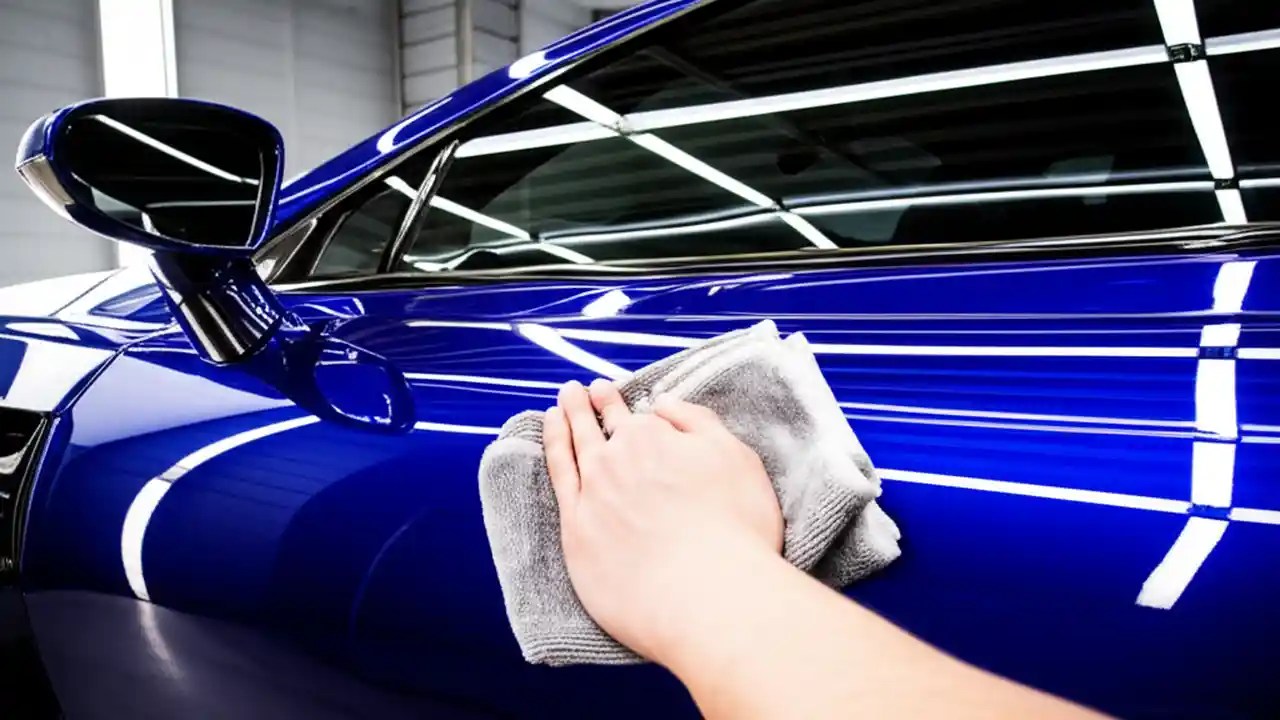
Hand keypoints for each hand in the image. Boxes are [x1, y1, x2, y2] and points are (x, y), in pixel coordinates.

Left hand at [543, 379, 782, 662]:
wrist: (710, 597)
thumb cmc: (735, 529)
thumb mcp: (734, 456)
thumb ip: (696, 422)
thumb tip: (662, 403)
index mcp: (651, 438)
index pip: (628, 415)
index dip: (614, 400)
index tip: (603, 388)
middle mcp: (614, 460)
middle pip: (594, 428)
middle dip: (583, 406)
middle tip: (575, 391)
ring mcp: (590, 496)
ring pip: (570, 450)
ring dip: (562, 425)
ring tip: (556, 410)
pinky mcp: (576, 535)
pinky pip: (558, 485)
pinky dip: (551, 458)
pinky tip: (551, 450)